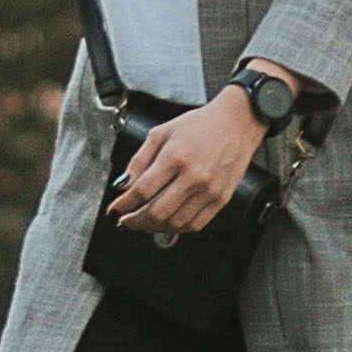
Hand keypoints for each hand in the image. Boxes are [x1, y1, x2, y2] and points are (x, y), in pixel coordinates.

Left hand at [115, 85, 266, 239]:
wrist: (237, 122)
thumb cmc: (199, 125)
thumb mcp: (162, 132)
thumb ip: (139, 160)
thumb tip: (123, 186)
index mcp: (176, 155)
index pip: (142, 190)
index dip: (124, 204)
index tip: (115, 209)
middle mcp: (194, 175)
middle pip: (157, 211)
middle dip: (135, 221)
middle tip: (125, 221)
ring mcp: (210, 189)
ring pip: (175, 222)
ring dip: (153, 228)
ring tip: (143, 223)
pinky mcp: (222, 198)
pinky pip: (195, 224)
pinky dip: (176, 228)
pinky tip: (166, 223)